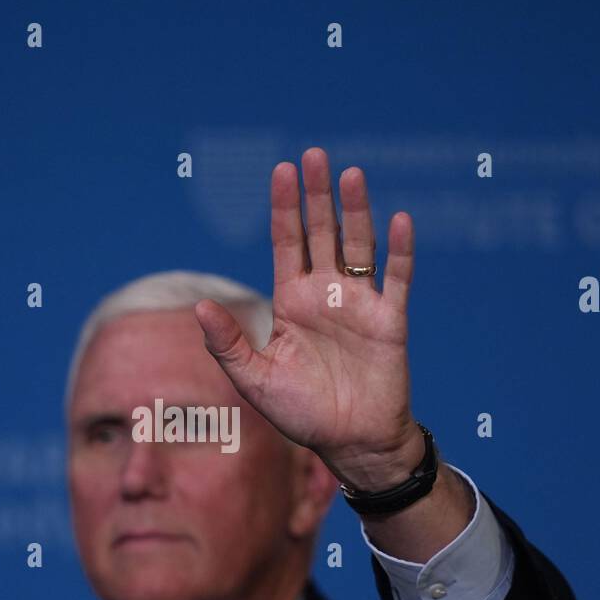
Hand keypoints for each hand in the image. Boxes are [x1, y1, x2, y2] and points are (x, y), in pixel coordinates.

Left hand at [194, 147, 422, 491]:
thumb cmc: (302, 412)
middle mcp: (326, 295)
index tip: (281, 171)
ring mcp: (359, 304)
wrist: (351, 443)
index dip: (284, 208)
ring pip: (359, 246)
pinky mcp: (389, 320)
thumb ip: (228, 344)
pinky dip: (399, 250)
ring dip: (356, 211)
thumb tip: (200, 308)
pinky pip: (396, 279)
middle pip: (321, 233)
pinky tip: (400, 220)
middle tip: (314, 156)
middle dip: (317, 195)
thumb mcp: (254, 380)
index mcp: (292, 302)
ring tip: (352, 174)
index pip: (286, 244)